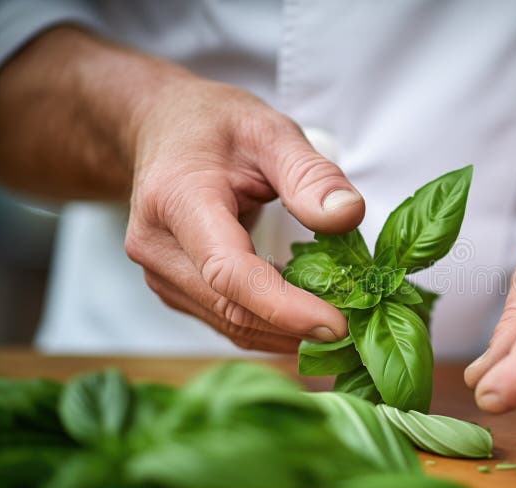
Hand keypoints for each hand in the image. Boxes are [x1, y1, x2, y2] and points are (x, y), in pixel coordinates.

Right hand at [124, 77, 364, 350]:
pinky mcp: (174, 288)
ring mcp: (160, 273)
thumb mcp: (269, 130)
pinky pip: (225, 320)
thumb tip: (348, 216)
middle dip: (296, 328)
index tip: (336, 324)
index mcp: (177, 200)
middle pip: (232, 308)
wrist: (163, 130)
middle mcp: (157, 246)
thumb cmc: (212, 126)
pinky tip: (306, 320)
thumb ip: (310, 173)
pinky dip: (269, 326)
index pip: (229, 272)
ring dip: (285, 335)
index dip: (284, 307)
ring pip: (229, 324)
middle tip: (358, 330)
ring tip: (340, 328)